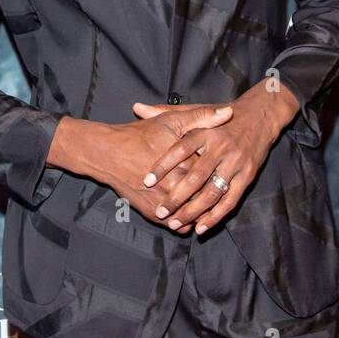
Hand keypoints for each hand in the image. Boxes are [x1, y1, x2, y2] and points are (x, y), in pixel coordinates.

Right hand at [48, 104, 233, 232]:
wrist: (108, 154)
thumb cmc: (139, 135)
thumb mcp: (172, 120)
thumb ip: (202, 117)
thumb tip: (230, 112)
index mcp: (186, 161)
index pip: (214, 172)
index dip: (224, 173)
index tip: (229, 171)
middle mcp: (177, 183)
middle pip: (205, 196)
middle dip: (216, 197)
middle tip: (223, 193)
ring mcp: (164, 201)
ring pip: (192, 214)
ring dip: (202, 215)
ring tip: (209, 211)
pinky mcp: (152, 212)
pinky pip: (175, 225)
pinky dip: (184, 225)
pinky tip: (190, 221)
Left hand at [132, 82, 300, 234]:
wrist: (260, 116)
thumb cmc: (221, 116)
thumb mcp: (195, 111)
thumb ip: (165, 112)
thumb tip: (136, 107)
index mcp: (205, 131)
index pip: (179, 150)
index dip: (162, 166)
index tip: (146, 181)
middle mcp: (221, 147)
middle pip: (195, 177)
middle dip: (176, 197)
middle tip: (160, 211)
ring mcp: (236, 163)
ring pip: (212, 192)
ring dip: (193, 211)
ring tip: (176, 223)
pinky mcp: (248, 176)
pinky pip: (230, 201)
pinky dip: (215, 216)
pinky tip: (200, 228)